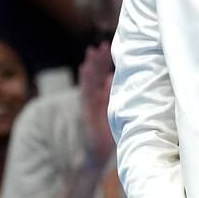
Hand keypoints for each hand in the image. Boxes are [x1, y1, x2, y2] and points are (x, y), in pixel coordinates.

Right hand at [78, 41, 114, 167]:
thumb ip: (110, 95)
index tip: (108, 47)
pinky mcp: (85, 111)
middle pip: (95, 75)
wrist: (98, 152)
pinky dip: (86, 81)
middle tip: (102, 45)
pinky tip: (86, 70)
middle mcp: (93, 98)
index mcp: (100, 97)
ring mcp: (88, 104)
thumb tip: (113, 77)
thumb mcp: (112, 111)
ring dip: (90, 66)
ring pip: (89, 81)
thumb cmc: (106, 132)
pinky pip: (85, 93)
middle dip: (98, 60)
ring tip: (92, 52)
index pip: (102, 76)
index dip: (104, 62)